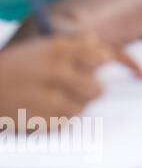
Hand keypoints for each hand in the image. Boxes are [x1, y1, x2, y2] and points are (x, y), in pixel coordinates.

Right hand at [0, 33, 141, 123]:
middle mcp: (54, 71)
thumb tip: (101, 47)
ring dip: (71, 105)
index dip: (100, 63)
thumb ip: (73, 45)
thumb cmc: (13, 68)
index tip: (94, 66)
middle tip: (74, 88)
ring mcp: (47, 98)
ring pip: (81, 108)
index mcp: (55, 49)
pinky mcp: (39, 121)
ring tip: (49, 98)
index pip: (100, 57)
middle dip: (88, 90)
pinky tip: (40, 110)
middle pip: (97, 89)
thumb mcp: (39, 48)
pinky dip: (56, 119)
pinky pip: (64, 123)